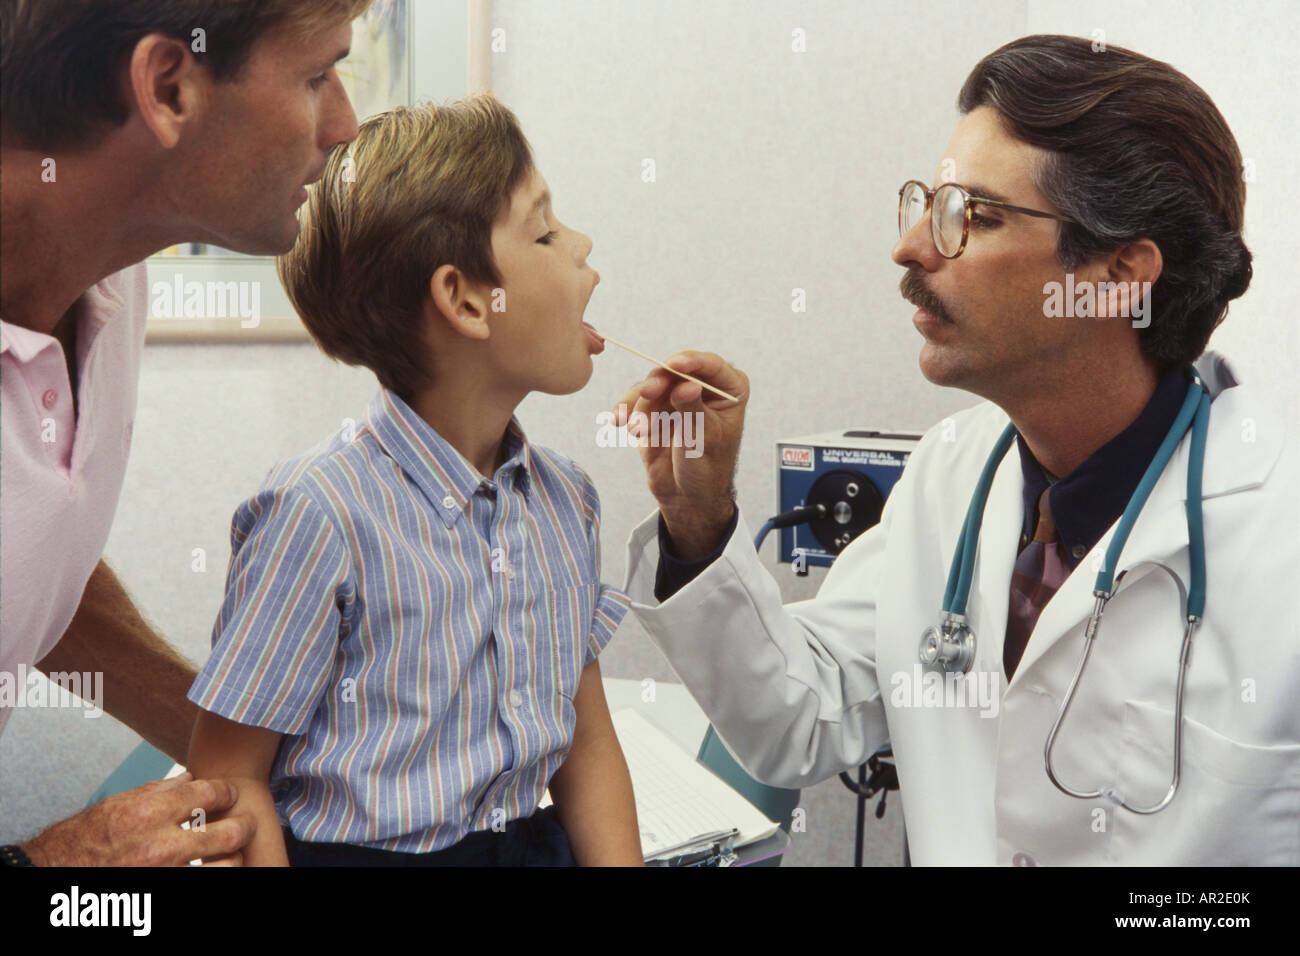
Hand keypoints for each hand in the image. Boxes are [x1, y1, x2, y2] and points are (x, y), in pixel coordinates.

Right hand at [20, 772, 255, 865]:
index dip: (227, 791)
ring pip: (226, 867)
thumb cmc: (83, 839)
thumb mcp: (117, 804)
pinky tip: (210, 868)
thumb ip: (159, 790)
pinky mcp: (162, 895)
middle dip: (244, 825)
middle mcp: (160, 846)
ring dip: (231, 859)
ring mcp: (165, 875)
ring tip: (229, 853)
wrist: (54, 875)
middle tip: (246, 824)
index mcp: (149, 813)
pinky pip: (204, 884)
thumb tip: (191, 778)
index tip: (230, 794)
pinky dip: (212, 875)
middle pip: (229, 833)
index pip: (209, 793)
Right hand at [612, 351, 748, 558]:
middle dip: (658, 383)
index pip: (710, 366)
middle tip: (648, 393)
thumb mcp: (702, 439)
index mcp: (729, 390)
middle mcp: (703, 387)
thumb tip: (686, 385)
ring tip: (640, 430)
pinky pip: (636, 400)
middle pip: (674, 370)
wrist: (687, 497)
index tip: (674, 364)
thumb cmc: (707, 470)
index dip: (690, 362)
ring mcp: (677, 396)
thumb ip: (692, 409)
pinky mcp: (655, 408)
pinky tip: (620, 422)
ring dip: (641, 405)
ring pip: (651, 385)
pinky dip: (627, 410)